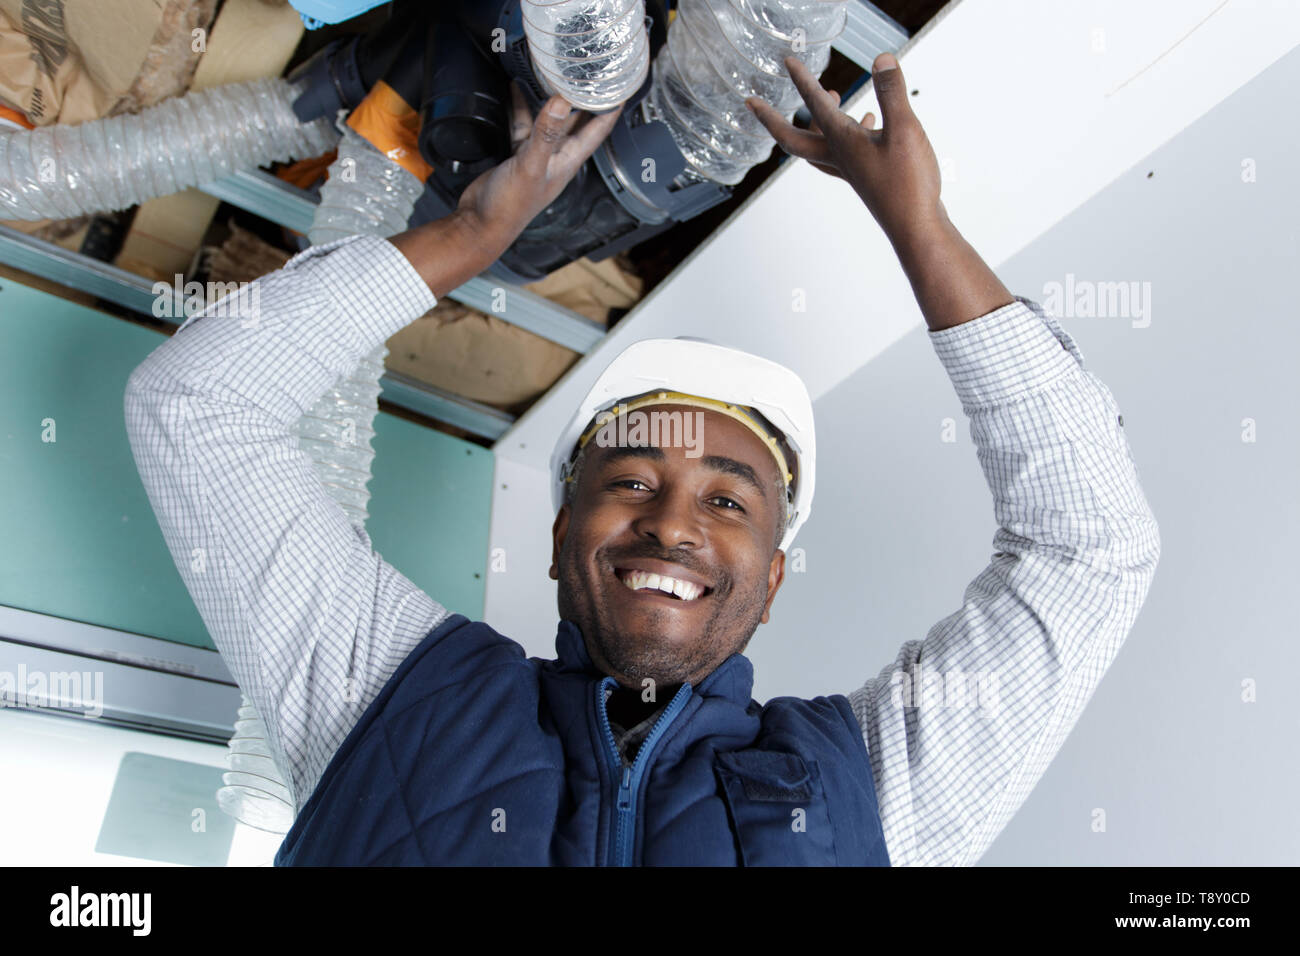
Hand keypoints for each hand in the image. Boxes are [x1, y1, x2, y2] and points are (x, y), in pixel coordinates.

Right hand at [456, 81, 622, 258]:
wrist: (479, 223)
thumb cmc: (510, 206)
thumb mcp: (530, 166)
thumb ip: (545, 134)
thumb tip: (561, 101)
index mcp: (568, 162)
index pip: (597, 131)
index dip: (609, 109)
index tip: (619, 86)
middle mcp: (557, 158)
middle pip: (577, 122)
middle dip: (584, 98)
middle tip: (589, 72)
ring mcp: (538, 156)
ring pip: (550, 121)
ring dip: (552, 100)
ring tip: (555, 73)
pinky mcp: (518, 155)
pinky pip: (524, 124)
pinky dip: (521, 106)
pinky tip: (516, 88)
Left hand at [745, 52, 945, 243]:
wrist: (916, 227)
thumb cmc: (908, 184)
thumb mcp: (904, 130)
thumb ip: (892, 94)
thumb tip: (882, 59)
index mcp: (843, 143)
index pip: (815, 105)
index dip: (802, 80)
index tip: (787, 62)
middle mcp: (840, 157)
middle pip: (795, 138)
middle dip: (773, 120)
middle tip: (753, 104)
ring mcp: (852, 169)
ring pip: (820, 146)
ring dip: (817, 122)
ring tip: (833, 95)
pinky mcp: (867, 176)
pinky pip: (847, 152)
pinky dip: (853, 132)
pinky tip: (872, 121)